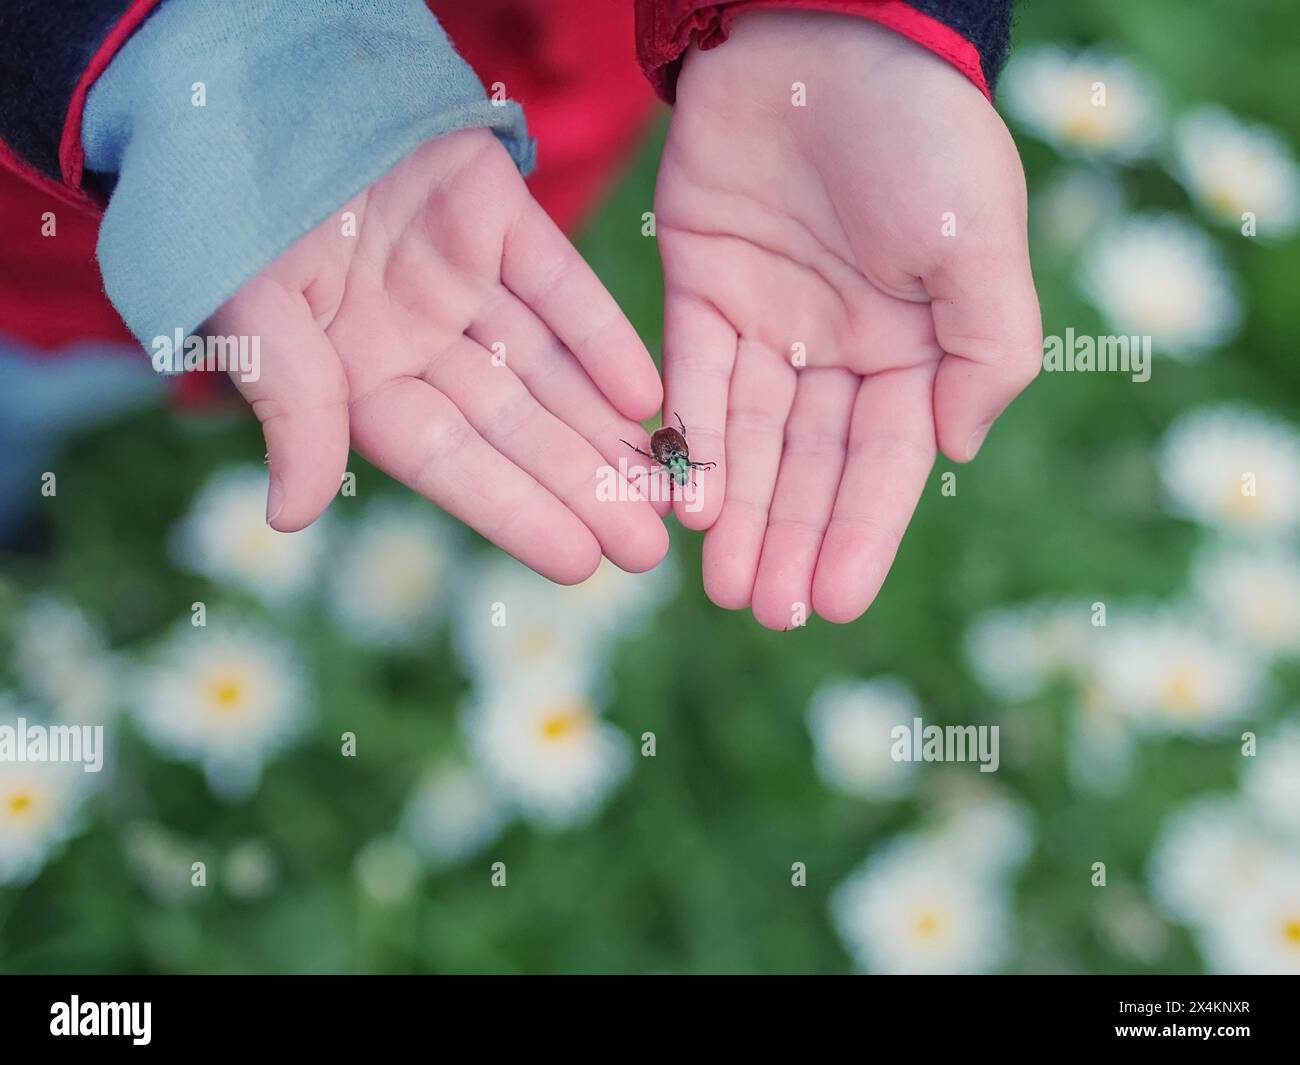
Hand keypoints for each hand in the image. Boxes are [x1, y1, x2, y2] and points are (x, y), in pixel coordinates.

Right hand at [209, 128, 667, 582]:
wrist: (249, 87)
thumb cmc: (227, 209)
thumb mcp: (250, 313)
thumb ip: (291, 408)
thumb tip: (289, 518)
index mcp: (357, 378)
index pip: (448, 460)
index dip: (514, 509)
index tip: (581, 561)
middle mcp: (418, 342)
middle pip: (517, 428)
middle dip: (583, 485)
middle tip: (650, 548)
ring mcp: (461, 280)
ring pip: (550, 368)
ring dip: (608, 427)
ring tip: (670, 484)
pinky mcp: (495, 216)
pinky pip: (558, 284)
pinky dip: (602, 334)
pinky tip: (648, 393)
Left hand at [655, 11, 1040, 626]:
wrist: (823, 34)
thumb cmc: (919, 135)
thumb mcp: (980, 243)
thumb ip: (987, 352)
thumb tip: (956, 451)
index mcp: (916, 346)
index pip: (885, 461)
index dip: (860, 533)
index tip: (835, 605)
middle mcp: (839, 348)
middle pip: (810, 465)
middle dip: (790, 540)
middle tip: (766, 614)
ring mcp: (768, 323)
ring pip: (749, 439)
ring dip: (736, 512)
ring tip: (723, 587)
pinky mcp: (701, 290)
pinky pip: (693, 378)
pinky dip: (690, 436)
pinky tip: (685, 499)